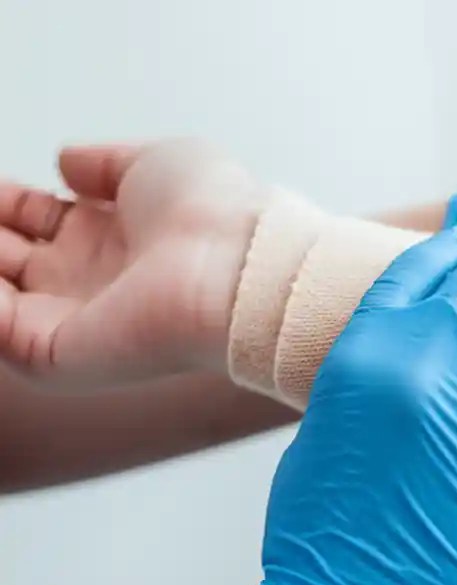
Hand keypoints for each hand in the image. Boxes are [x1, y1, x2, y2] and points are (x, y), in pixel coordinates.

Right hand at [0, 140, 261, 386]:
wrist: (236, 266)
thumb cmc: (214, 213)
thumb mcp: (156, 163)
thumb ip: (104, 164)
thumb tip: (64, 160)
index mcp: (113, 236)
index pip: (38, 217)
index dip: (5, 200)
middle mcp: (90, 279)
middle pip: (8, 256)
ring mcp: (72, 318)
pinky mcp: (57, 354)